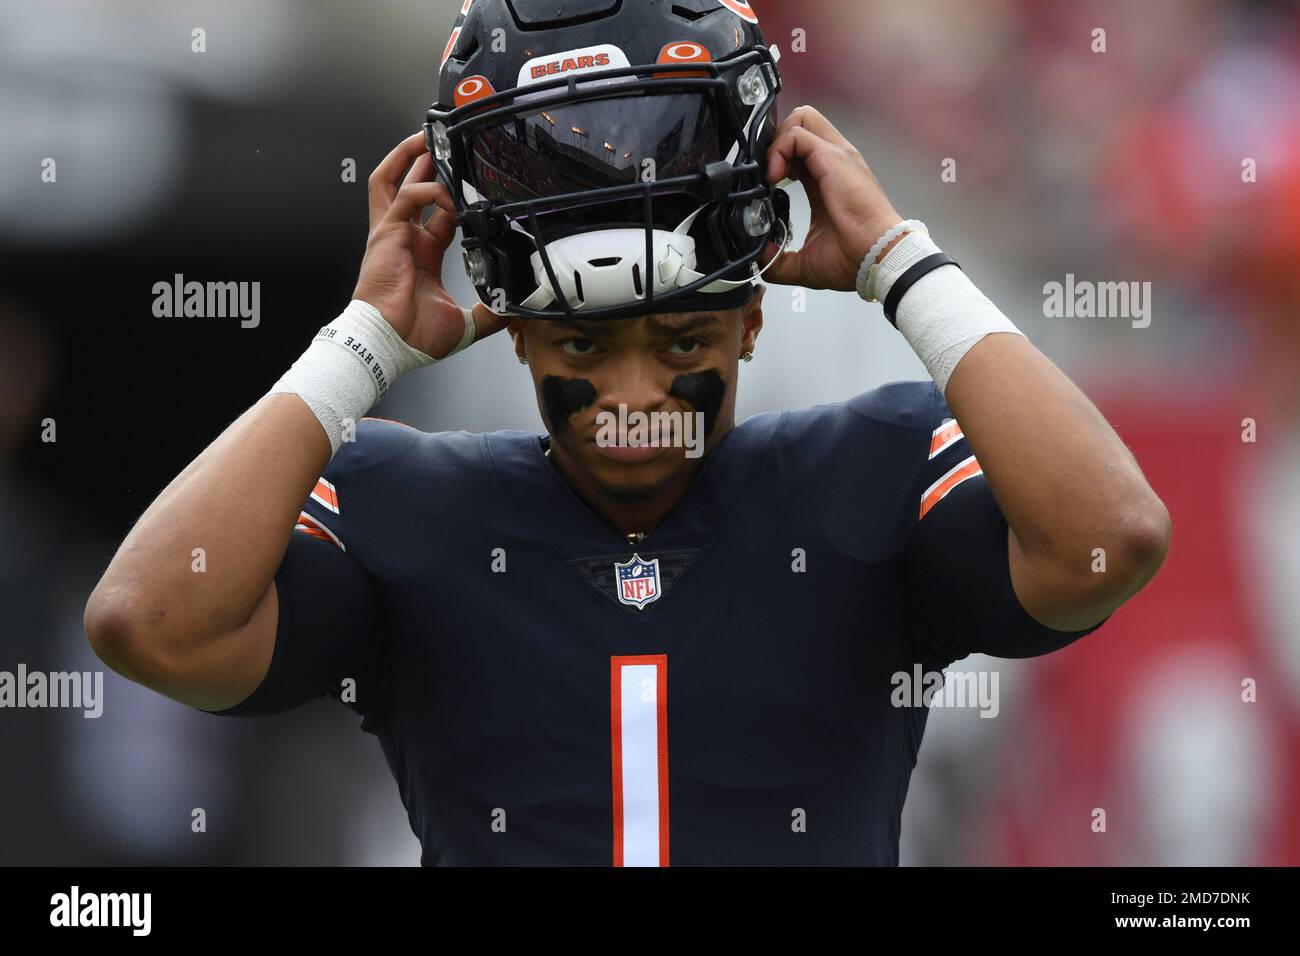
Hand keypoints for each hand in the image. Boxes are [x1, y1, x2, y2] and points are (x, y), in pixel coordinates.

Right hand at [353, 131, 507, 357]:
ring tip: (428, 137)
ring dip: (410, 156)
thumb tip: (512, 313)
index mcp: (421, 253)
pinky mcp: (386, 233)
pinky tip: (450, 195)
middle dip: (421, 160)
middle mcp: (404, 237)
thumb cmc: (412, 335)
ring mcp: (392, 233)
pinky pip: (407, 197)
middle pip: (406, 185)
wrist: (389, 343)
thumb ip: (488, 314)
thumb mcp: (463, 324)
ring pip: (393, 179)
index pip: (438, 212)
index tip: (475, 185)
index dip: (455, 195)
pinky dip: (429, 190)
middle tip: (441, 140)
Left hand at [762, 106, 903, 292]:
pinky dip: (778, 151)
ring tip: (771, 176)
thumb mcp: (806, 262)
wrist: (877, 259)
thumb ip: (780, 259)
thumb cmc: (853, 260)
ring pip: (801, 119)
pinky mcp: (834, 158)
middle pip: (802, 122)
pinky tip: (774, 179)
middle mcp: (835, 161)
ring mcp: (837, 156)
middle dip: (777, 141)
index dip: (777, 158)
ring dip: (777, 143)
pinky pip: (797, 135)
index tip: (766, 186)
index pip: (800, 148)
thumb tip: (761, 259)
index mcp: (829, 179)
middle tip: (769, 175)